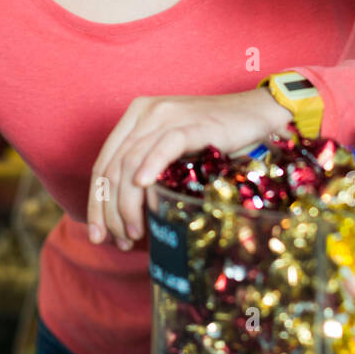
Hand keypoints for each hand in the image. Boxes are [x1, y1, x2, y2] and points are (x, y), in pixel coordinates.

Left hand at [87, 88, 292, 250]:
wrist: (258, 114)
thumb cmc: (216, 138)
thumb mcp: (173, 151)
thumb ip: (148, 168)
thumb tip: (125, 216)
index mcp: (136, 116)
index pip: (103, 163)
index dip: (96, 201)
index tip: (97, 234)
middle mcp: (146, 112)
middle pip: (112, 166)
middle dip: (109, 210)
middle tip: (117, 241)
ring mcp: (169, 115)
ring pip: (132, 162)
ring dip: (128, 203)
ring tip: (134, 233)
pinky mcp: (194, 123)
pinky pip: (165, 146)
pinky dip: (150, 168)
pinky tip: (144, 190)